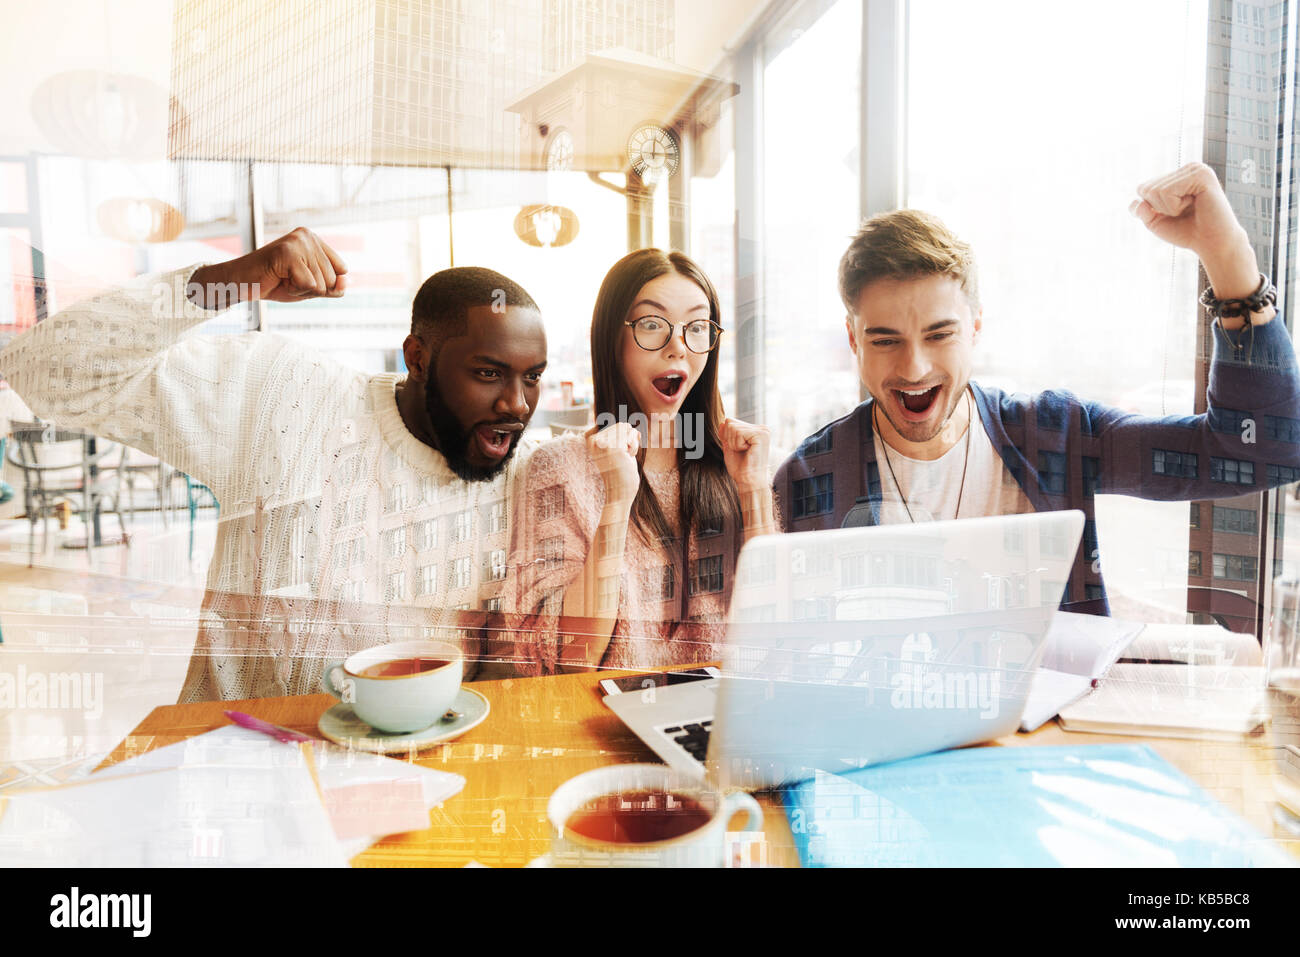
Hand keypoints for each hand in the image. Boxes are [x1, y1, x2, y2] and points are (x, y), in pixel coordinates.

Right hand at [189, 227, 347, 308]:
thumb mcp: (310, 288)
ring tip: (282, 278)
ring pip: (322, 283)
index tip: (300, 277)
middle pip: (333, 278)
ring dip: (301, 289)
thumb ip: (332, 287)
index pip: (342, 270)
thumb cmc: (275, 284)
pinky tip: (279, 279)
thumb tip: (347, 282)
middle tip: (288, 279)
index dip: (324, 283)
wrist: (240, 283)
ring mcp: (298, 242)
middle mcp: (308, 236)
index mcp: (315, 240)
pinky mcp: (288, 252)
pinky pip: (309, 284)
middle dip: (312, 288)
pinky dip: (295, 290)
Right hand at [587, 422, 640, 505]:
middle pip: (621, 425)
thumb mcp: (614, 450)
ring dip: (631, 443)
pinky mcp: (614, 447)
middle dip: (627, 440)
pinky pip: (632, 435)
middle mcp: (594, 440)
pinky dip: (634, 447)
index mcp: (590, 440)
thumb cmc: (620, 472)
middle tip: (621, 457)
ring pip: (627, 428)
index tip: (617, 452)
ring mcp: (603, 443)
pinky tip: (627, 458)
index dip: (622, 437)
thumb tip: (632, 425)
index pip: (614, 424)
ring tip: (624, 458)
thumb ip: (617, 436)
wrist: (619, 493)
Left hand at [719, 417, 770, 491]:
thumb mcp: (730, 448)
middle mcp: (762, 428)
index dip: (727, 436)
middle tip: (741, 451)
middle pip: (730, 422)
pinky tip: (747, 451)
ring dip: (733, 443)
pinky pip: (738, 433)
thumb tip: (722, 422)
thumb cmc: (741, 468)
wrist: (749, 481)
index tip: (737, 449)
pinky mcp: (761, 435)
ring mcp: (763, 431)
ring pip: (733, 427)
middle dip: (730, 440)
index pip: (731, 422)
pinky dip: (737, 444)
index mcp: (756, 430)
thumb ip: (726, 435)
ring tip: (744, 452)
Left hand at [1130, 163, 1264, 310]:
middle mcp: (1187, 168)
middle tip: (1184, 212)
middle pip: (1146, 188)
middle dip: (1160, 208)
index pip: (1143, 188)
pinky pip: (1167, 192)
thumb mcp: (1157, 222)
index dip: (1153, 208)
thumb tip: (1134, 202)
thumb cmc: (1187, 232)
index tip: (1176, 213)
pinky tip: (1195, 205)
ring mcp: (1195, 169)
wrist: (1212, 243)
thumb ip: (1142, 211)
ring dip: (1169, 208)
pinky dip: (1175, 206)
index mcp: (1178, 176)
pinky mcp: (1201, 175)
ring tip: (1190, 209)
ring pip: (1155, 190)